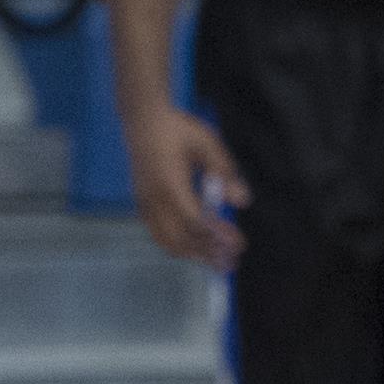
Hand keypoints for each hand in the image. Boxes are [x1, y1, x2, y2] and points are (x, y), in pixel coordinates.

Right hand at [127, 108, 246, 268]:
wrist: (143, 121)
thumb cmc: (178, 130)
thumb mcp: (208, 143)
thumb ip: (225, 172)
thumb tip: (241, 202)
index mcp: (170, 184)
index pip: (195, 221)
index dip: (217, 237)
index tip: (238, 244)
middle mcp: (154, 199)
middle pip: (180, 239)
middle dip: (208, 253)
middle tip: (231, 262)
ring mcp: (144, 204)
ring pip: (167, 242)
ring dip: (192, 254)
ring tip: (216, 260)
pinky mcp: (141, 206)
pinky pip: (158, 235)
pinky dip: (177, 246)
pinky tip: (195, 247)